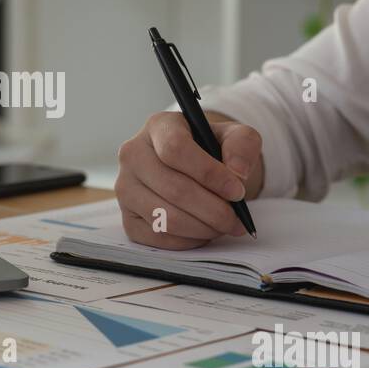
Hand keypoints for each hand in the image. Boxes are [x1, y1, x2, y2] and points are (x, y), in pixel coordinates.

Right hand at [116, 111, 262, 249]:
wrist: (193, 170)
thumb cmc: (212, 151)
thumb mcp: (235, 137)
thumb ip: (242, 145)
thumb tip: (237, 172)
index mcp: (158, 127)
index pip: (176, 149)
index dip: (209, 174)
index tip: (237, 191)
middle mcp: (133, 155)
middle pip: (173, 189)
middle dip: (213, 210)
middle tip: (237, 219)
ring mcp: (126, 188)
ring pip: (165, 217)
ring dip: (203, 228)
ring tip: (224, 225)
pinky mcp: (127, 218)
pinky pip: (158, 237)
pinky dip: (188, 241)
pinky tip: (204, 232)